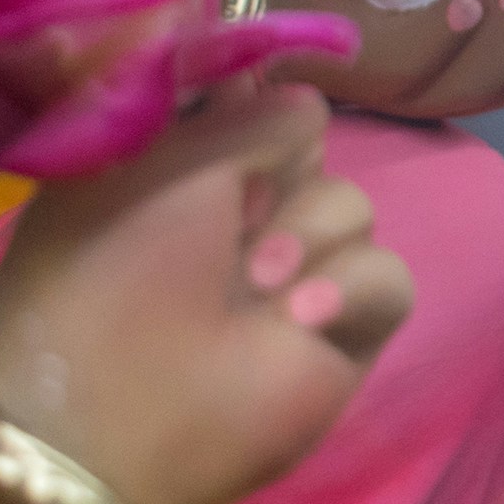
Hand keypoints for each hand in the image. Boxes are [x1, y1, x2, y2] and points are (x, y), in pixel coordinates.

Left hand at [0, 80, 409, 503]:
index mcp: (176, 175)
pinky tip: (299, 320)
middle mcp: (236, 220)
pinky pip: (387, 273)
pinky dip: (349, 287)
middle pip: (313, 145)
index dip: (254, 89)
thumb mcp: (161, 164)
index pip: (248, 103)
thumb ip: (249, 111)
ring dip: (308, 233)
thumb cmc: (116, 272)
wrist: (124, 414)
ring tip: (260, 286)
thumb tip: (306, 98)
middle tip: (235, 212)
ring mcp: (297, 275)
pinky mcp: (348, 329)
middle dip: (279, 168)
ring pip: (352, 203)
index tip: (248, 91)